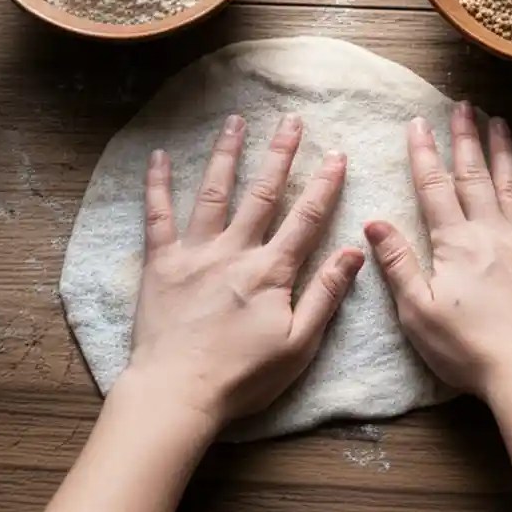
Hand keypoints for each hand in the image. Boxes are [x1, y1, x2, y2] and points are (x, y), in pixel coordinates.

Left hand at [124, 113, 363, 427]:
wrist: (178, 392)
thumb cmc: (242, 377)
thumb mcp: (299, 344)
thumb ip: (326, 294)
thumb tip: (353, 252)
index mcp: (271, 271)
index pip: (306, 218)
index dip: (325, 184)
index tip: (336, 154)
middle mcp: (234, 251)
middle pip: (263, 193)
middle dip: (280, 153)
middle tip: (291, 120)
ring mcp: (195, 252)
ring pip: (214, 192)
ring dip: (227, 153)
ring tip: (236, 121)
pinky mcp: (160, 263)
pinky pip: (157, 215)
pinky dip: (157, 184)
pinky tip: (159, 156)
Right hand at [364, 102, 511, 398]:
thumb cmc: (468, 347)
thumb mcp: (417, 311)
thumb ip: (397, 262)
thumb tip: (373, 220)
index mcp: (454, 243)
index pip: (434, 187)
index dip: (423, 153)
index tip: (417, 123)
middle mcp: (489, 232)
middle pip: (474, 175)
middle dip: (465, 138)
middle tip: (462, 106)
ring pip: (510, 183)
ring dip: (501, 149)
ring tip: (497, 121)